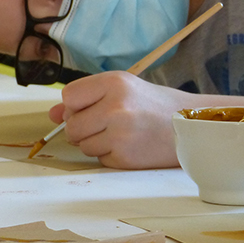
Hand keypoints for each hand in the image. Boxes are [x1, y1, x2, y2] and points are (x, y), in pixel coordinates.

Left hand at [48, 71, 188, 168]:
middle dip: (85, 129)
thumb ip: (86, 99)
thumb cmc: (155, 106)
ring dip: (98, 143)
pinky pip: (100, 159)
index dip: (77, 105)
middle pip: (72, 126)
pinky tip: (131, 146)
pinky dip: (112, 156)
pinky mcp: (125, 157)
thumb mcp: (123, 90)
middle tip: (111, 124)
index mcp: (115, 83)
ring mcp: (120, 134)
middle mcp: (116, 107)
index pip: (69, 97)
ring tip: (124, 134)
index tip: (95, 107)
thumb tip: (52, 115)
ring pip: (84, 146)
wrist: (191, 126)